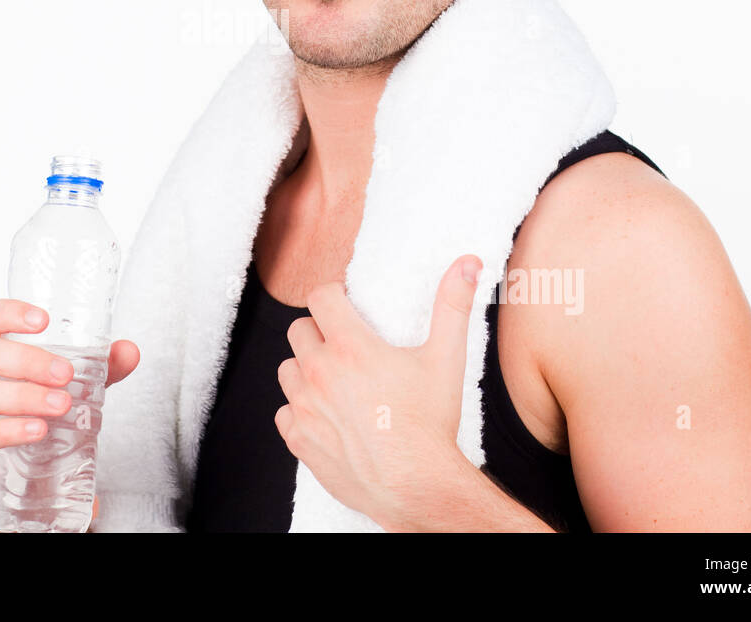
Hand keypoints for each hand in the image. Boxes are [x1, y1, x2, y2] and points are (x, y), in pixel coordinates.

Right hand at [0, 299, 139, 524]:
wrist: (19, 485)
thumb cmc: (33, 421)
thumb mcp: (70, 390)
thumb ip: (100, 370)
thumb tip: (128, 351)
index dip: (8, 312)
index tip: (43, 320)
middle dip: (27, 360)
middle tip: (65, 374)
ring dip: (23, 397)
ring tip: (60, 405)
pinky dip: (7, 431)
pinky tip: (36, 431)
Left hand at [275, 254, 481, 529]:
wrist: (417, 487)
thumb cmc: (430, 425)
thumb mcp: (445, 358)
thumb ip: (452, 305)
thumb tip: (466, 263)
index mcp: (350, 347)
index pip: (320, 297)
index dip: (332, 297)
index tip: (344, 306)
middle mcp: (319, 372)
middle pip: (299, 330)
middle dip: (318, 332)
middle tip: (343, 346)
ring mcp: (304, 407)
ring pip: (288, 369)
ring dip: (306, 370)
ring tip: (335, 381)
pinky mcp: (299, 439)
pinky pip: (284, 413)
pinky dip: (300, 411)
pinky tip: (326, 416)